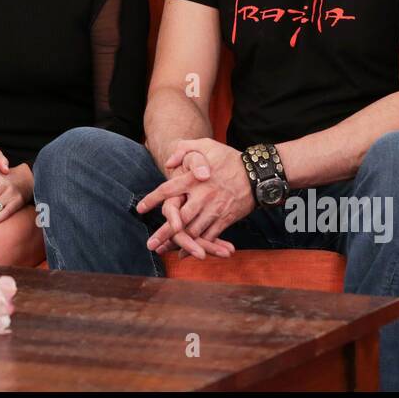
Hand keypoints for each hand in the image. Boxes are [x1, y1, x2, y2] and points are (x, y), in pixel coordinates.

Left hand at [140, 138, 252, 258]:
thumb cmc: (229, 158)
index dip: (152, 200)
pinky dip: (198, 246)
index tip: (140, 209)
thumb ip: (184, 149)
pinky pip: (210, 236)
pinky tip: (187, 253)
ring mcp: (214, 209)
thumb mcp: (205, 145)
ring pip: (193, 231)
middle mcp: (202, 196)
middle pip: (178, 219)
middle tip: (150, 244)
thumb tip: (169, 163)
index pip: (168, 190)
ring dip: (178, 243)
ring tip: (164, 250)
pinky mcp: (225, 219)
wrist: (258, 173)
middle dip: (163, 233)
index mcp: (194, 179)